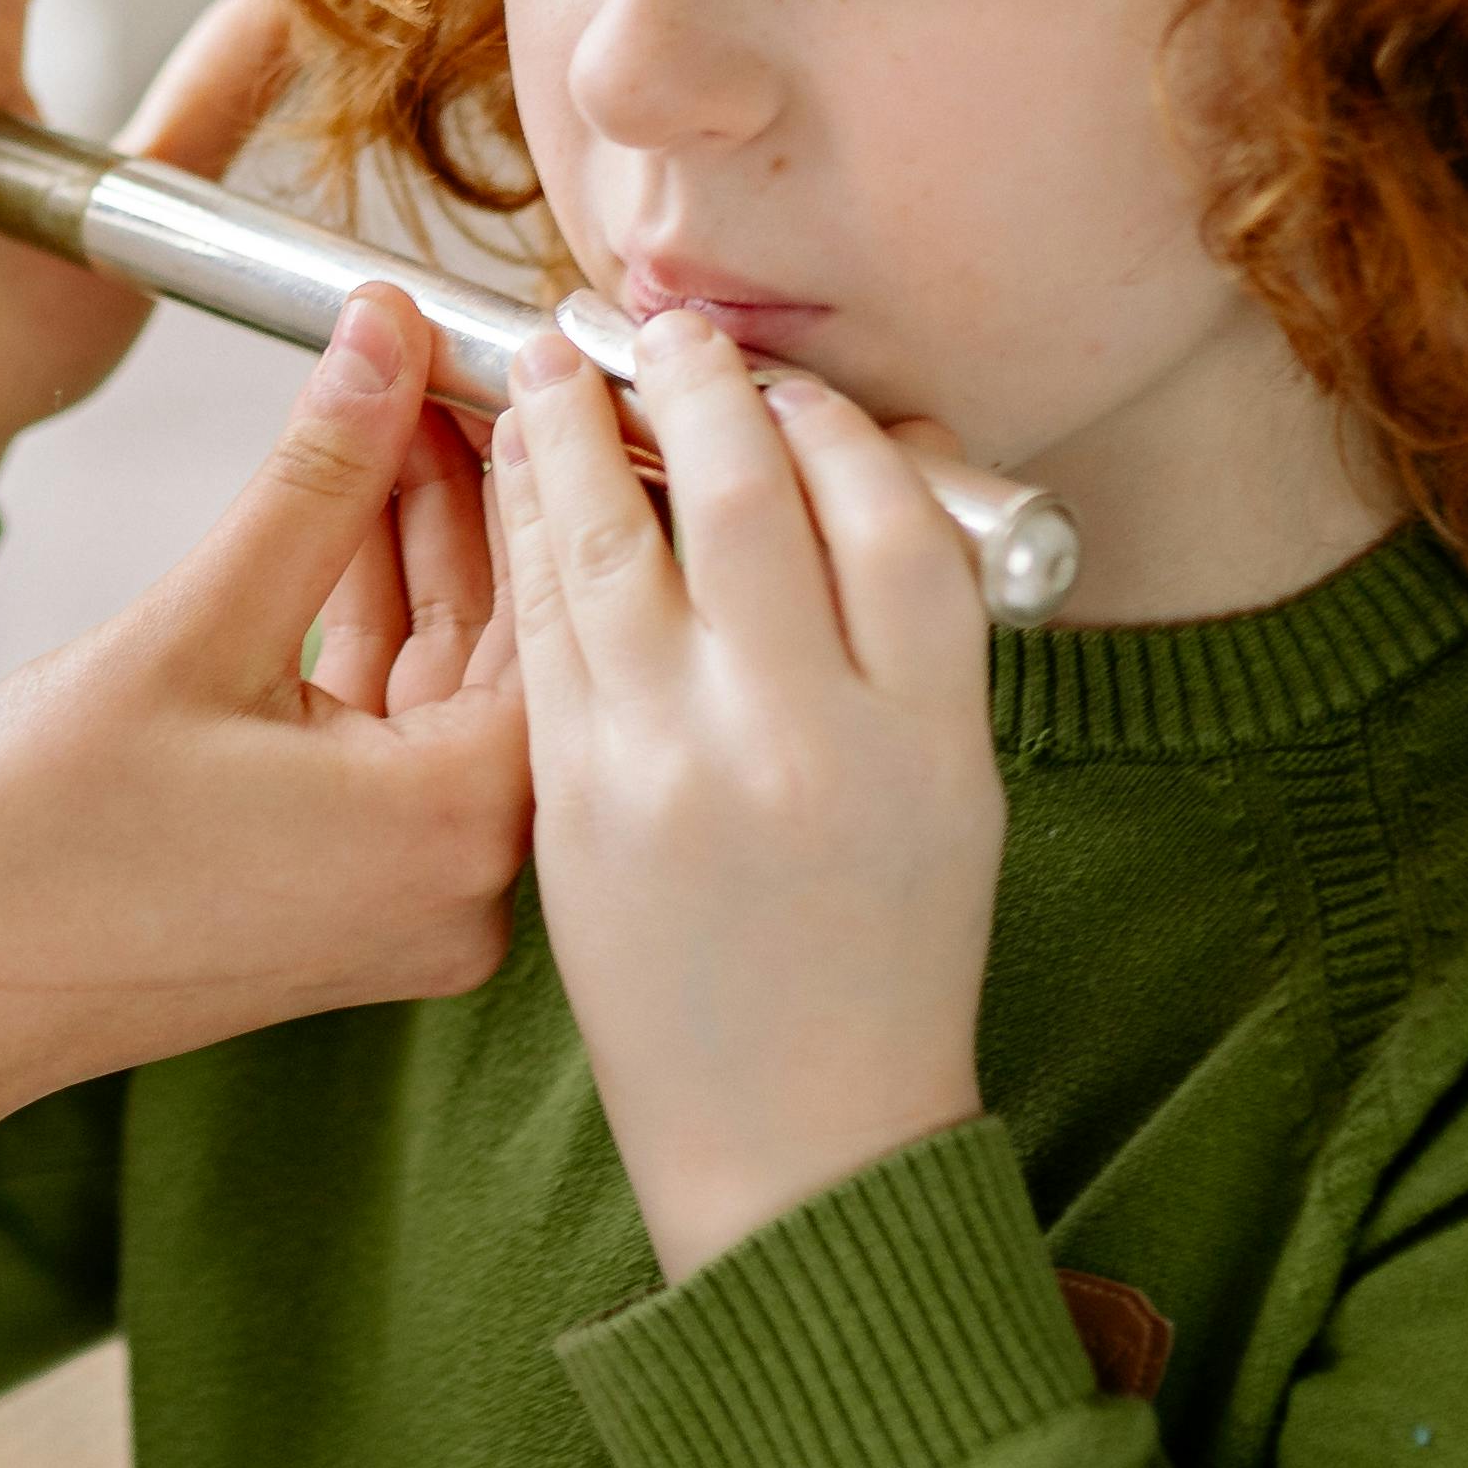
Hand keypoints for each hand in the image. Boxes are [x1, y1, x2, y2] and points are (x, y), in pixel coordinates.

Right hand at [0, 288, 526, 1128]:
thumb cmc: (32, 844)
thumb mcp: (195, 625)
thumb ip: (314, 476)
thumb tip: (385, 337)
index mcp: (451, 831)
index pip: (558, 614)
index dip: (533, 465)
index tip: (505, 357)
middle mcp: (459, 888)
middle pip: (509, 649)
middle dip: (468, 498)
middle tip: (433, 365)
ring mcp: (401, 903)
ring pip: (444, 687)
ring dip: (411, 555)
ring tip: (381, 413)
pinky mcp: (345, 901)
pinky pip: (388, 739)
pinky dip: (368, 634)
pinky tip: (341, 520)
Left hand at [487, 312, 1004, 1283]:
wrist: (792, 1143)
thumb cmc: (882, 963)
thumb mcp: (950, 800)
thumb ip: (908, 647)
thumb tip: (863, 467)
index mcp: (925, 737)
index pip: (893, 519)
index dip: (838, 428)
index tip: (797, 389)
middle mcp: (802, 740)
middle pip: (753, 501)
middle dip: (701, 387)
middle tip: (666, 324)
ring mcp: (676, 769)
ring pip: (620, 544)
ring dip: (578, 431)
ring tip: (553, 360)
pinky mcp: (575, 804)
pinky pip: (545, 625)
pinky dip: (528, 528)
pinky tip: (517, 474)